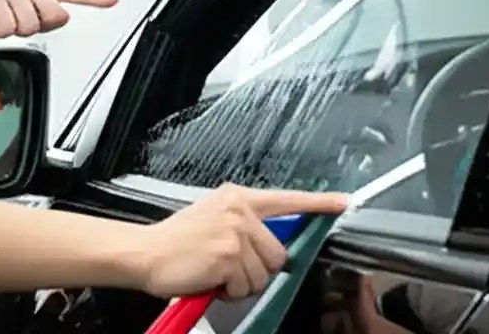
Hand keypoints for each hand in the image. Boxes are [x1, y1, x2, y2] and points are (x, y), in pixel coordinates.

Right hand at [136, 184, 348, 299]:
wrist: (144, 253)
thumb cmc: (173, 242)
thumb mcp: (211, 219)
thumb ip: (243, 224)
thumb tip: (273, 245)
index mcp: (236, 197)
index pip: (286, 199)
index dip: (318, 204)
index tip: (344, 203)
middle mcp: (239, 210)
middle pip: (278, 253)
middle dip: (257, 269)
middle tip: (226, 268)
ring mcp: (235, 231)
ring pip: (263, 274)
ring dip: (241, 283)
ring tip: (214, 272)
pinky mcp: (229, 254)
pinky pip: (246, 286)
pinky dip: (228, 291)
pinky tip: (208, 279)